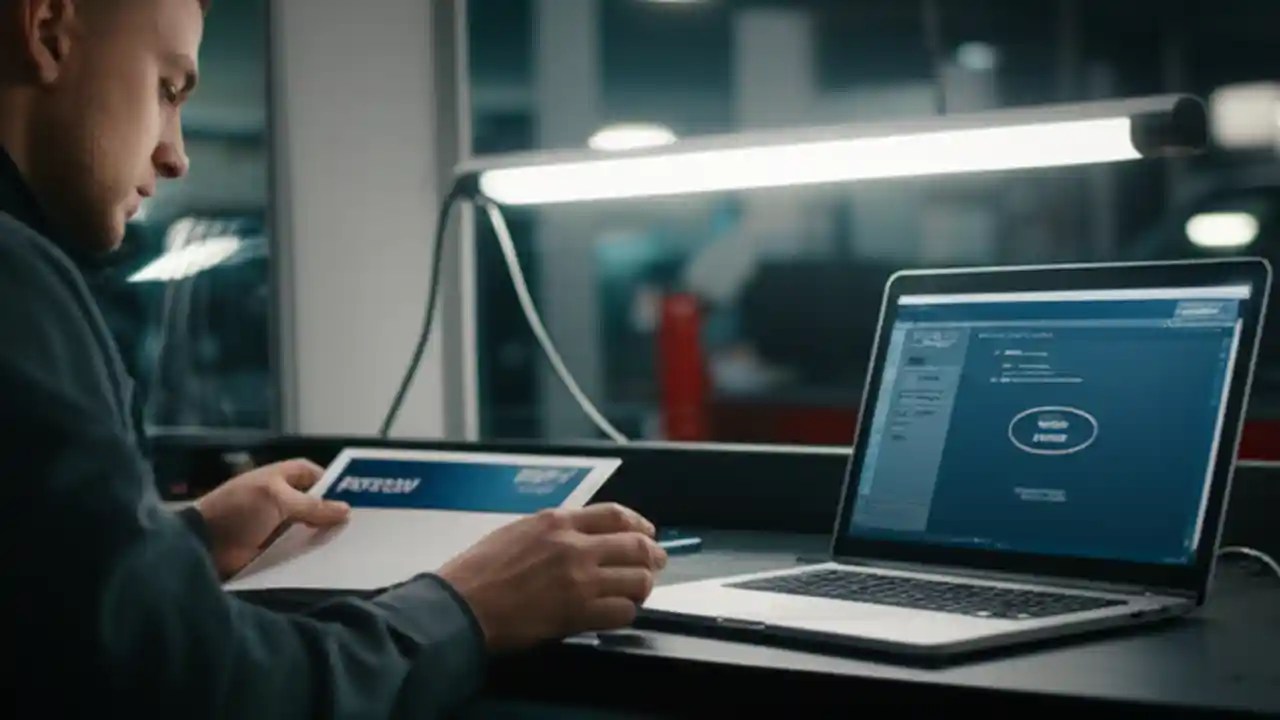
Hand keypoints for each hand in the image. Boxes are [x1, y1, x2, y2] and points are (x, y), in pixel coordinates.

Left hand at [192, 458, 349, 579]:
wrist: (204, 543)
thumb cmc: (240, 510)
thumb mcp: (278, 501)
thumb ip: (313, 506)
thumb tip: (346, 509)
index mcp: (283, 476)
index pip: (316, 474)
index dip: (334, 484)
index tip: (357, 499)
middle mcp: (283, 497)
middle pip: (317, 502)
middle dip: (333, 513)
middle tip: (359, 526)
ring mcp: (278, 522)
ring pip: (310, 526)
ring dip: (323, 534)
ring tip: (350, 544)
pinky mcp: (274, 546)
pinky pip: (298, 546)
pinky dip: (310, 551)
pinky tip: (329, 558)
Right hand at [436, 502, 666, 652]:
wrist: (461, 604)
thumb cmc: (478, 571)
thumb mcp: (518, 531)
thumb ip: (553, 530)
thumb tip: (581, 537)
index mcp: (557, 521)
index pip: (616, 515)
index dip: (640, 524)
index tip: (647, 533)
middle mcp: (574, 546)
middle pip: (636, 546)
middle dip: (653, 556)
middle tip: (656, 564)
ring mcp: (579, 579)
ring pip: (637, 579)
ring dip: (641, 587)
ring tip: (635, 592)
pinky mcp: (578, 612)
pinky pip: (622, 611)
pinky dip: (625, 612)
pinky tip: (617, 612)